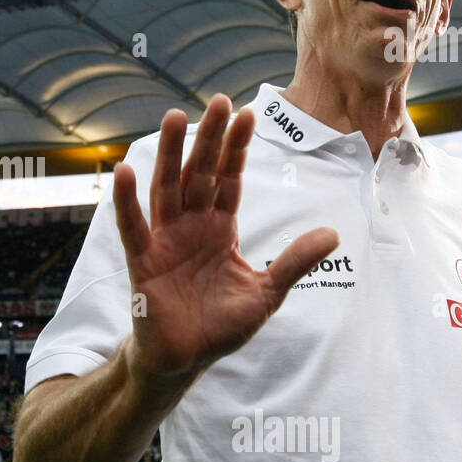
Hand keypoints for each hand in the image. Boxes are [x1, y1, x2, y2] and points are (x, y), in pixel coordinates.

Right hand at [111, 94, 339, 383]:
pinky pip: (133, 226)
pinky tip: (127, 171)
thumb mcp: (266, 293)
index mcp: (219, 230)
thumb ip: (294, 262)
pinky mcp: (142, 261)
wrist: (185, 360)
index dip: (238, 149)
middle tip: (219, 101)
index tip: (249, 114)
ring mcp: (164, 240)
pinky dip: (127, 201)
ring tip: (175, 117)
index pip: (230, 181)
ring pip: (167, 188)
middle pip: (200, 174)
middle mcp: (191, 227)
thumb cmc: (220, 327)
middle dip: (210, 139)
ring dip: (171, 154)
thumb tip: (334, 233)